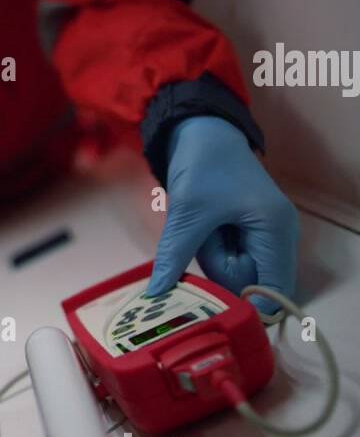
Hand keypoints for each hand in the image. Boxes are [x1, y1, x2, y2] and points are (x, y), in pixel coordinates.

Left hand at [147, 116, 299, 314]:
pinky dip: (211, 251)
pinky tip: (205, 228)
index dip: (246, 305)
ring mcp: (264, 236)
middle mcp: (279, 237)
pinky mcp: (248, 235)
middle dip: (219, 271)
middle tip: (204, 236)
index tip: (210, 300)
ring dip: (212, 258)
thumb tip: (157, 294)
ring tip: (204, 226)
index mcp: (277, 230)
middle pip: (249, 284)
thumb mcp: (187, 212)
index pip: (274, 291)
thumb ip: (175, 255)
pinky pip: (228, 259)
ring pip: (234, 273)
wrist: (202, 132)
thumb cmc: (203, 163)